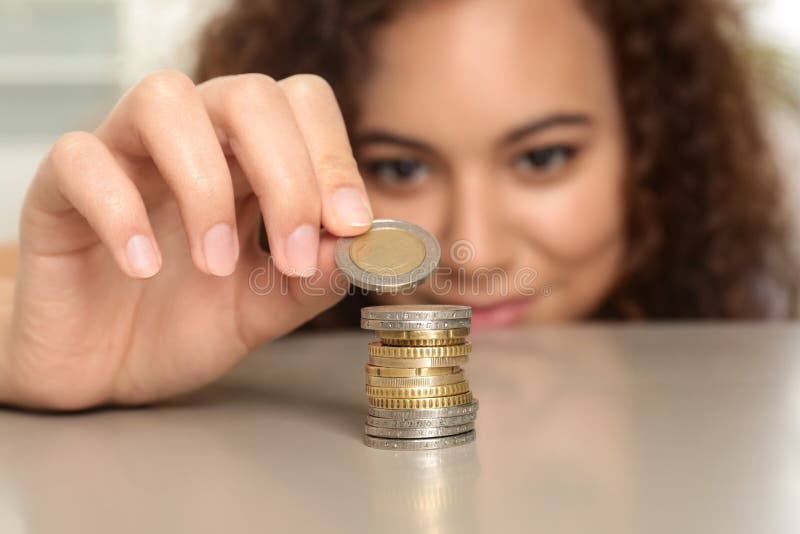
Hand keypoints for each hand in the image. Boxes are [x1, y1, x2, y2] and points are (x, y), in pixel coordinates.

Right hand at [1, 71, 371, 409]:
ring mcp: (124, 157)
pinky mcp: (60, 188)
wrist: (103, 368)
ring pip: (165, 99)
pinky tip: (144, 267)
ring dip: (207, 184)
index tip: (348, 227)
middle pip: (249, 94)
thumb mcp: (265, 308)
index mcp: (249, 161)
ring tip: (216, 264)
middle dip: (287, 174)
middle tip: (293, 255)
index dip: (333, 157)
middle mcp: (192, 143)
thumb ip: (313, 278)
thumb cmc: (182, 325)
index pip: (302, 106)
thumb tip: (361, 244)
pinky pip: (82, 159)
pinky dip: (121, 211)